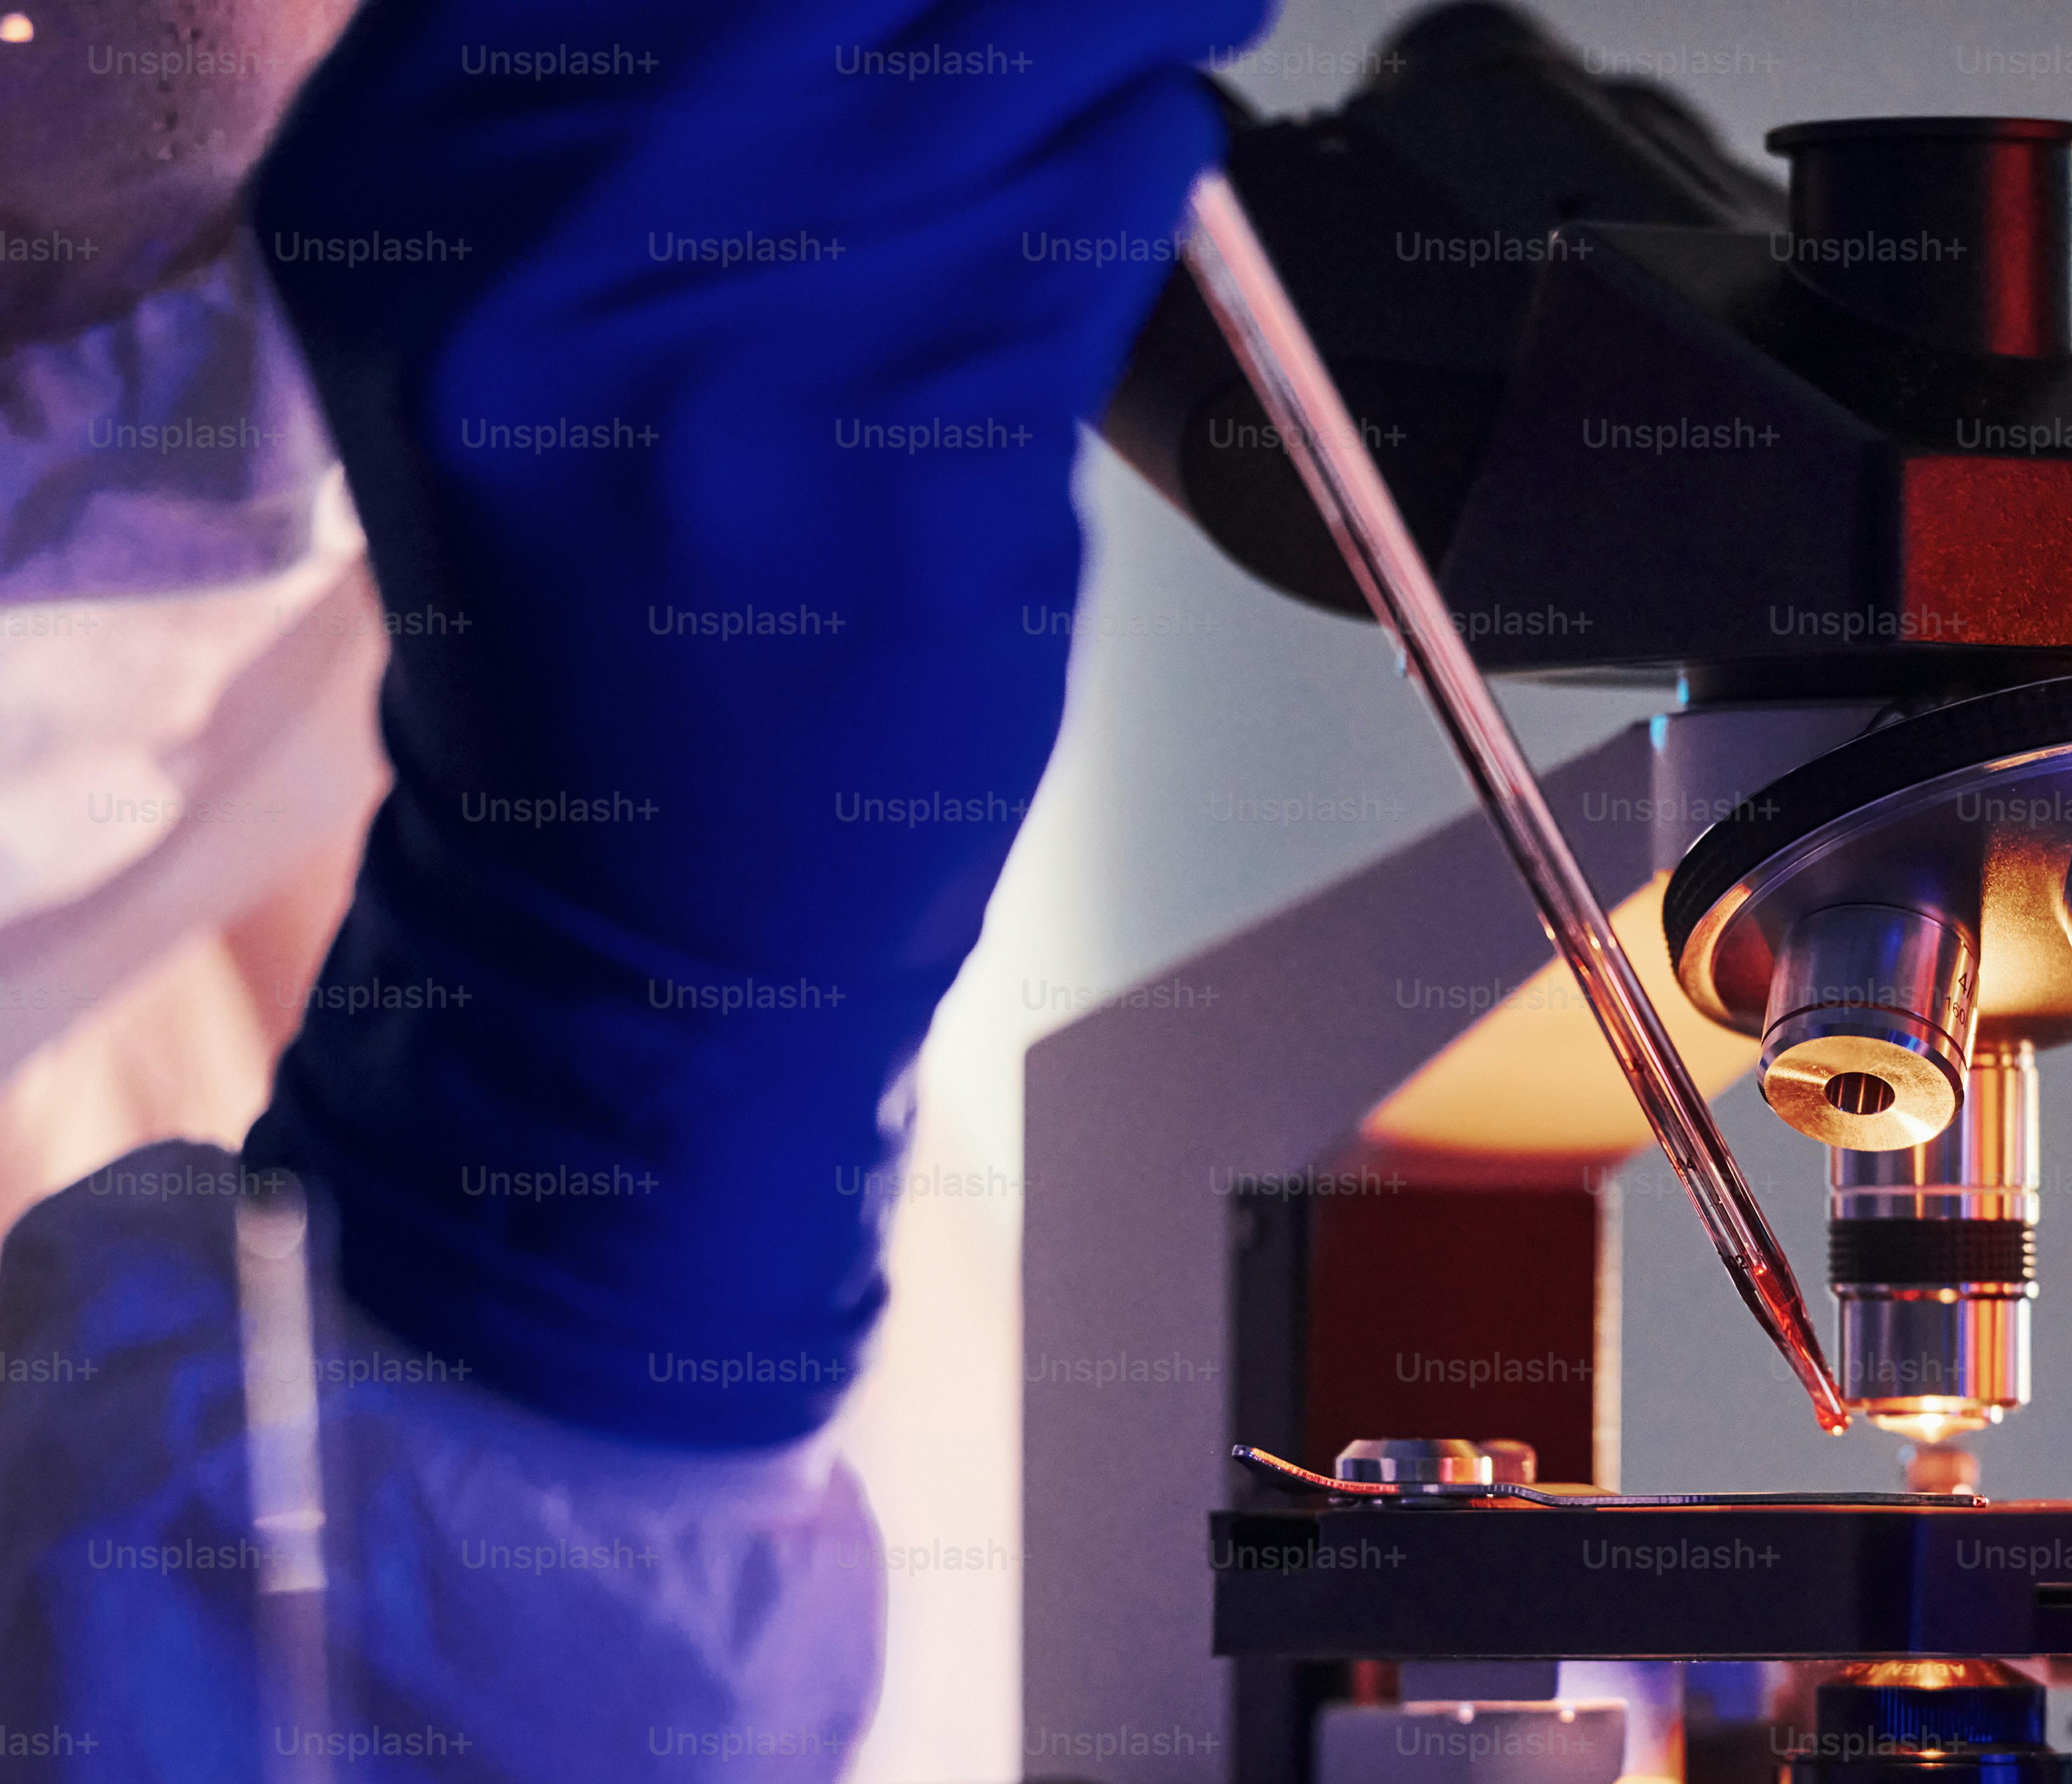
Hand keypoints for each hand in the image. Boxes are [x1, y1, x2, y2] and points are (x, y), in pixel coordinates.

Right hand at [248, 0, 1273, 1440]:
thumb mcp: (512, 306)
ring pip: (998, 65)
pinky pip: (1091, 227)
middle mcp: (556, 254)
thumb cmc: (599, 595)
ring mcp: (752, 366)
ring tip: (1163, 24)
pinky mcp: (928, 471)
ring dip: (1122, 22)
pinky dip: (1152, 159)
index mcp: (406, 176)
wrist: (640, 906)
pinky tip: (1157, 151)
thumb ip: (625, 111)